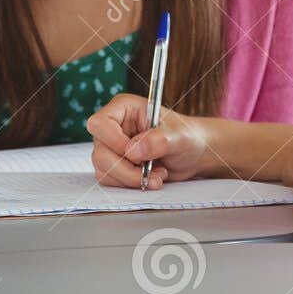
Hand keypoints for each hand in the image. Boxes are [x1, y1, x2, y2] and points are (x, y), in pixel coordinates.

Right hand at [85, 92, 215, 189]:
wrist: (193, 154)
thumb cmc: (186, 136)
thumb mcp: (178, 136)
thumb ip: (157, 140)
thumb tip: (132, 151)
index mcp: (123, 108)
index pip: (100, 123)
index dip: (113, 141)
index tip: (134, 154)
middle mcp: (113, 127)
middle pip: (100, 152)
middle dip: (126, 169)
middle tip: (151, 174)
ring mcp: (111, 147)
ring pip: (103, 169)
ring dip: (130, 179)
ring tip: (157, 175)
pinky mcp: (115, 166)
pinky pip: (110, 181)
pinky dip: (130, 185)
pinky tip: (150, 178)